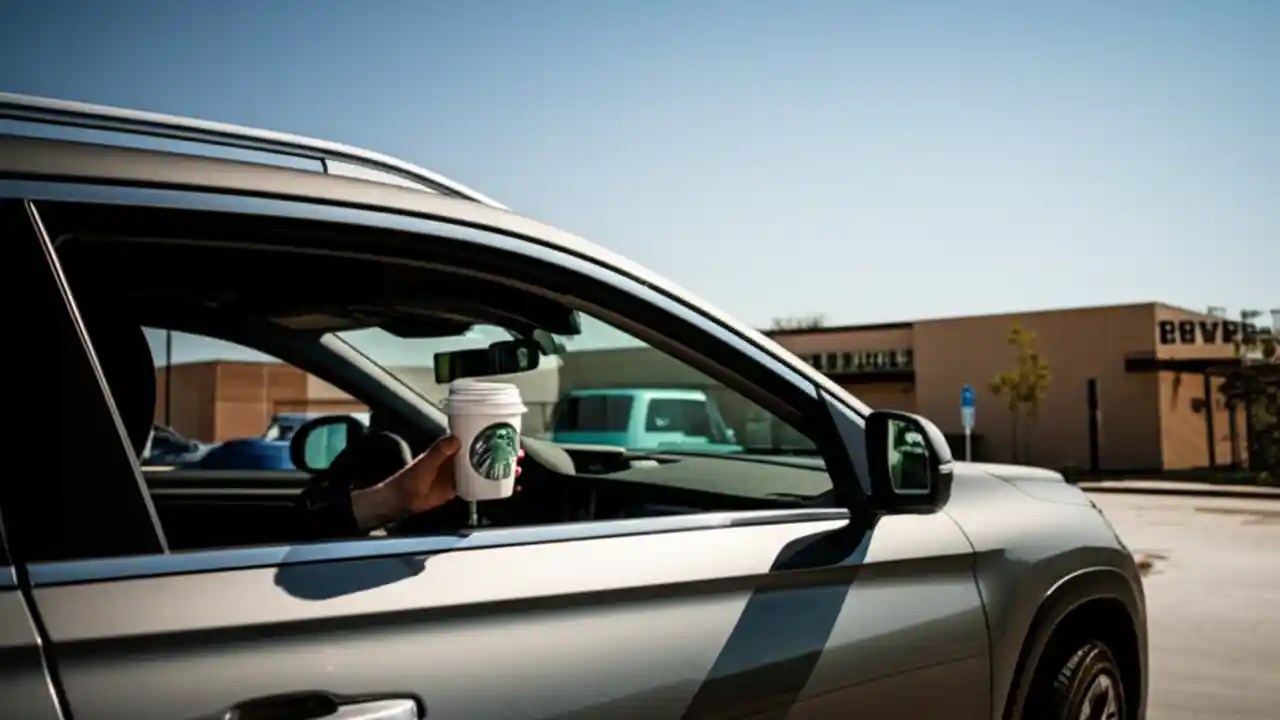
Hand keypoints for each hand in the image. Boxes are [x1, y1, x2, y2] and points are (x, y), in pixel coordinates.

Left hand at [351, 434, 524, 530]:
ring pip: (486, 468)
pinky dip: (494, 486)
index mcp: (449, 448)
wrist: (401, 501)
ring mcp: (460, 473)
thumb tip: (455, 439)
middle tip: (519, 453)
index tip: (506, 434)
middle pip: (486, 453)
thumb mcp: (425, 463)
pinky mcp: (459, 488)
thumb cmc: (408, 479)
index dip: (491, 435)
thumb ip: (439, 451)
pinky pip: (480, 485)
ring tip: (517, 470)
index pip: (474, 437)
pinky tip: (507, 488)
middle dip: (503, 452)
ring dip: (502, 469)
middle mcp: (457, 458)